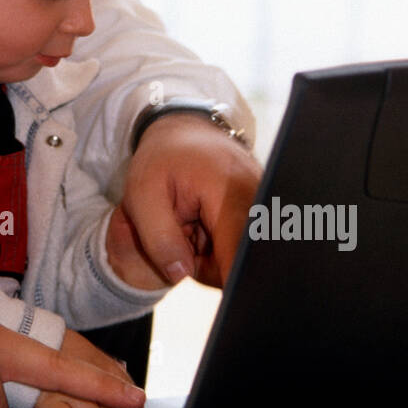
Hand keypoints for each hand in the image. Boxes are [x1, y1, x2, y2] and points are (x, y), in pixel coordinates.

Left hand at [116, 114, 260, 289]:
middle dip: (206, 262)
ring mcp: (264, 208)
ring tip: (193, 224)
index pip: (238, 258)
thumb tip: (181, 275)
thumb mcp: (142, 195)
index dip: (216, 275)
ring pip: (238, 260)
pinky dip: (219, 245)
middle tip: (184, 232)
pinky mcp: (263, 216)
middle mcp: (258, 202)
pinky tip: (207, 224)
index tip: (192, 269)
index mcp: (231, 194)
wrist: (184, 132)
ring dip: (211, 254)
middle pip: (238, 264)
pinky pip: (240, 249)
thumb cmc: (162, 159)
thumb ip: (159, 240)